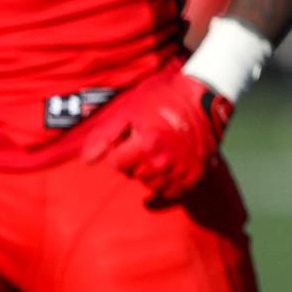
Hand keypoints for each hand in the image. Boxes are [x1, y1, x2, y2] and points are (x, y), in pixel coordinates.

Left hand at [80, 63, 232, 199]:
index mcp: (147, 145)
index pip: (116, 164)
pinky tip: (169, 168)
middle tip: (149, 141)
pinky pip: (171, 192)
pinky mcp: (195, 176)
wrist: (204, 98)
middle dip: (136, 161)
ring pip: (151, 184)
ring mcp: (182, 171)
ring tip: (162, 150)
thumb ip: (105, 136)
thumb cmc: (163, 99)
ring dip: (151, 171)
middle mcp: (165, 162)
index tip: (132, 137)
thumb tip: (86, 162)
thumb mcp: (129, 110)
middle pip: (133, 174)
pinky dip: (167, 183)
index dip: (120, 150)